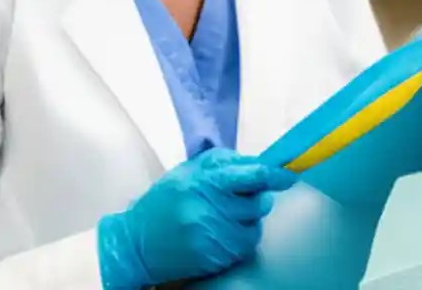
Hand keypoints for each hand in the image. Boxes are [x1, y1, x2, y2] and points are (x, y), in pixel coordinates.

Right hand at [98, 148, 297, 288]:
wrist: (135, 244)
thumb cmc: (163, 202)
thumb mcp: (187, 172)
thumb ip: (222, 164)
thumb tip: (258, 163)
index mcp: (201, 181)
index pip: (251, 175)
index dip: (274, 175)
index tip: (286, 176)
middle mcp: (208, 209)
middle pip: (258, 203)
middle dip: (257, 199)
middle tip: (240, 199)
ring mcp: (211, 236)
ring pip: (255, 227)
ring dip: (248, 221)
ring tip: (226, 218)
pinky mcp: (213, 257)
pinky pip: (244, 247)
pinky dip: (240, 239)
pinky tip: (221, 234)